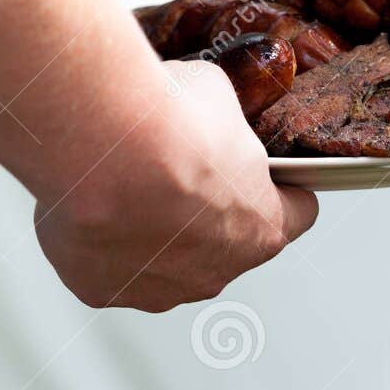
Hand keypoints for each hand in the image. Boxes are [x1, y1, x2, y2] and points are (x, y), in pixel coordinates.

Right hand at [33, 58, 316, 310]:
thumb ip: (222, 126)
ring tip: (126, 186)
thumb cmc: (166, 123)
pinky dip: (103, 242)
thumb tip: (204, 118)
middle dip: (206, 212)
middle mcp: (215, 272)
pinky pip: (111, 267)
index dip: (279, 190)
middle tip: (177, 172)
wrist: (98, 143)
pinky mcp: (104, 290)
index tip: (266, 177)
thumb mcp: (218, 99)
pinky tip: (94, 206)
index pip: (295, 216)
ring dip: (153, 232)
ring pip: (165, 263)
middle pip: (224, 245)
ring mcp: (158, 288)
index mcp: (261, 229)